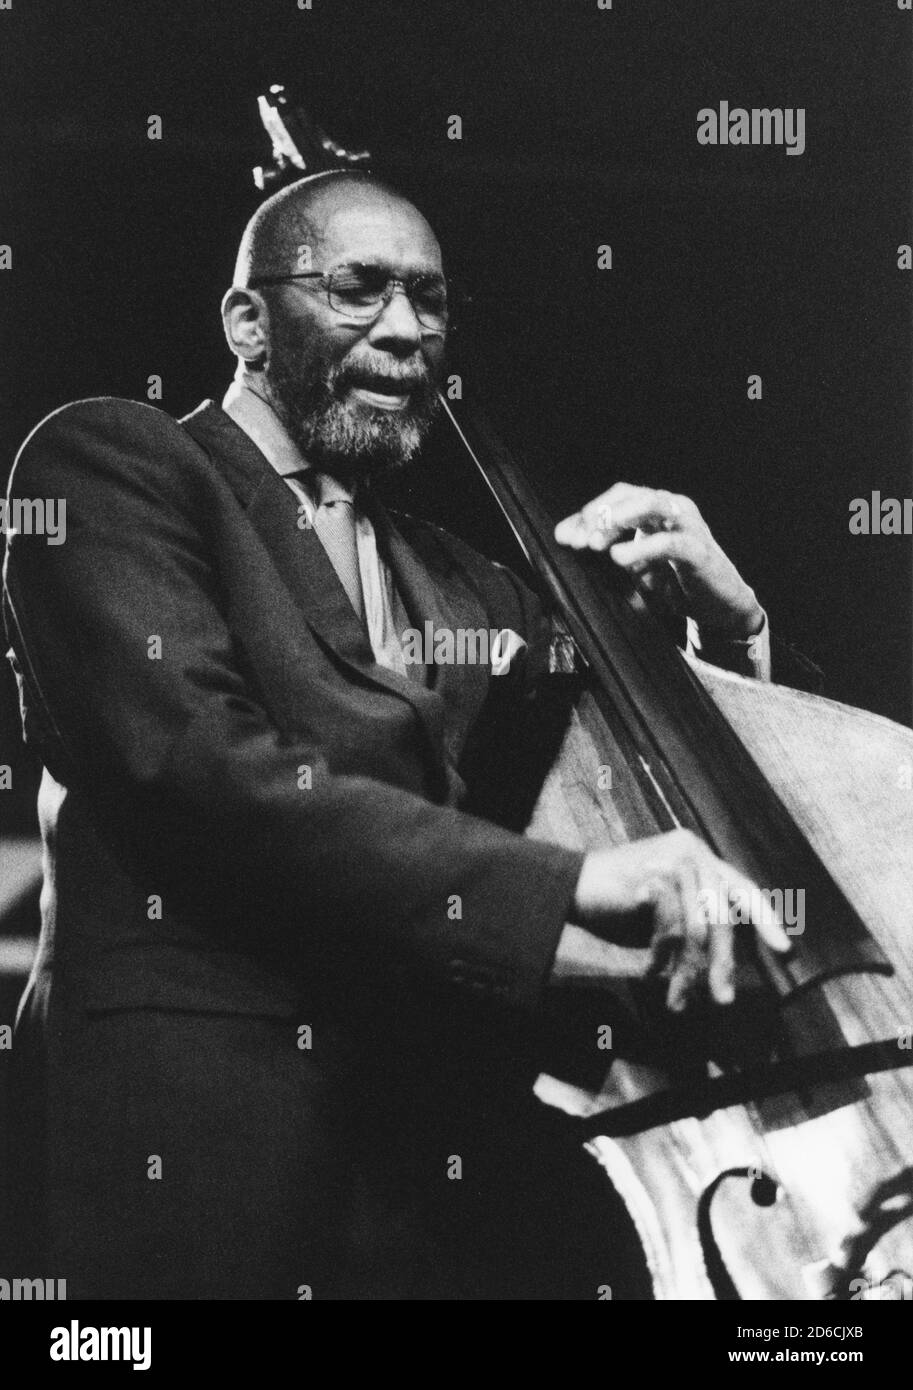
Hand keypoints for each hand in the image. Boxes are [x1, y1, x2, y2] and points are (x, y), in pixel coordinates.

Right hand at [552, 829, 790, 1010]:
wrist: (571, 887)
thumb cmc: (621, 905)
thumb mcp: (671, 911)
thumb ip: (700, 920)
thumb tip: (730, 958)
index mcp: (702, 856)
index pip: (742, 889)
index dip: (765, 920)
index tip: (785, 951)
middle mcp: (693, 851)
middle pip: (722, 915)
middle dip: (722, 962)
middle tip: (723, 998)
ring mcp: (674, 860)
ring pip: (697, 928)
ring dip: (687, 970)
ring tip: (678, 1000)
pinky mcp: (654, 875)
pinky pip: (671, 928)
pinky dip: (662, 957)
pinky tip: (650, 973)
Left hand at [554, 482, 763, 636]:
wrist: (718, 607)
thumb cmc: (675, 581)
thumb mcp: (632, 564)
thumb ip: (604, 547)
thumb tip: (563, 534)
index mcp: (655, 510)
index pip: (617, 497)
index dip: (589, 512)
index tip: (563, 536)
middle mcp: (672, 509)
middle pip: (632, 495)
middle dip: (601, 514)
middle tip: (578, 539)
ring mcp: (689, 526)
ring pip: (652, 505)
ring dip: (620, 520)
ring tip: (595, 543)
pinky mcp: (700, 550)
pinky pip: (670, 541)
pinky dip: (643, 547)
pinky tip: (620, 558)